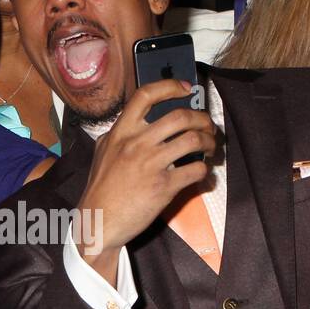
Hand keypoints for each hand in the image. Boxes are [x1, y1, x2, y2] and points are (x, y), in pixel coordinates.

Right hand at [77, 80, 215, 281]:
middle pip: (180, 116)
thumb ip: (119, 135)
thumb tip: (137, 123)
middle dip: (202, 118)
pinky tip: (202, 172)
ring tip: (210, 148)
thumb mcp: (102, 152)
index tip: (186, 89)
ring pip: (193, 140)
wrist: (99, 222)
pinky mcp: (163, 186)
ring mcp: (151, 164)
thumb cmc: (101, 189)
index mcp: (121, 131)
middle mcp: (136, 143)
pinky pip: (195, 170)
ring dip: (209, 142)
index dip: (170, 87)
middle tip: (207, 125)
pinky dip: (204, 170)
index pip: (146, 96)